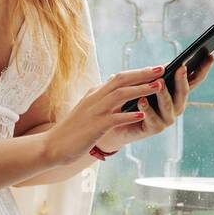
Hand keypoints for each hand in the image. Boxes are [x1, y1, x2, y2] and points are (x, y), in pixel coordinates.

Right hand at [43, 66, 169, 168]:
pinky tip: (142, 114)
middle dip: (143, 74)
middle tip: (162, 68)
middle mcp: (95, 98)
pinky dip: (128, 115)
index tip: (155, 68)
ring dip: (140, 89)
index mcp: (95, 94)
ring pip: (120, 95)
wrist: (51, 146)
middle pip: (121, 80)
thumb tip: (118, 90)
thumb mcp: (88, 110)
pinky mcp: (94, 127)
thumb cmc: (72, 131)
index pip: (119, 77)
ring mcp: (94, 112)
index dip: (138, 72)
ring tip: (158, 86)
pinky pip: (114, 119)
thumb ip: (102, 100)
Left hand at [94, 52, 213, 152]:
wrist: (116, 120)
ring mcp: (167, 119)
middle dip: (182, 80)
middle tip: (181, 68)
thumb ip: (154, 76)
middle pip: (184, 92)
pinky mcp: (154, 129)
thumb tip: (162, 68)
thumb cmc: (131, 97)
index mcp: (176, 92)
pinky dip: (148, 110)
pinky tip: (142, 100)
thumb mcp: (143, 82)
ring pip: (169, 105)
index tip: (210, 55)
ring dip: (164, 94)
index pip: (194, 79)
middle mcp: (176, 106)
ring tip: (159, 82)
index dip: (203, 69)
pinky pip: (153, 119)